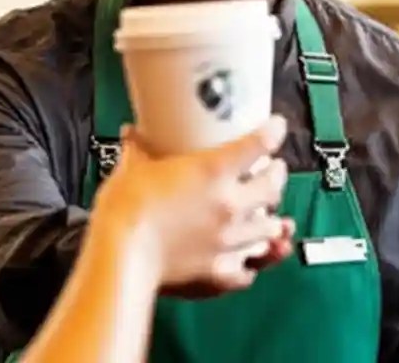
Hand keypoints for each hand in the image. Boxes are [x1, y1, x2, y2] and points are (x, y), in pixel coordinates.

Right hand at [88, 116, 295, 295]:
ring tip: (271, 215)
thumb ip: (138, 150)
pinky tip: (250, 258)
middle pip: (274, 186)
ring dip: (273, 219)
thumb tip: (132, 134)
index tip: (276, 128)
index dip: (274, 131)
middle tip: (273, 170)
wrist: (120, 257)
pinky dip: (253, 261)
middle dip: (278, 176)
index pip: (260, 144)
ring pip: (271, 228)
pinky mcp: (220, 271)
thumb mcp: (131, 169)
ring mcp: (230, 240)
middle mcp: (230, 205)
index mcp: (214, 171)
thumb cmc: (125, 212)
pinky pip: (249, 269)